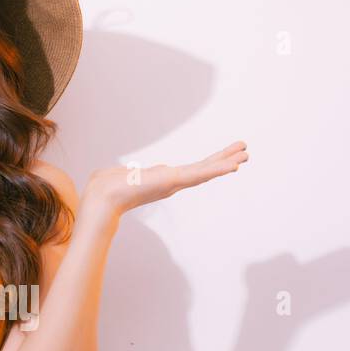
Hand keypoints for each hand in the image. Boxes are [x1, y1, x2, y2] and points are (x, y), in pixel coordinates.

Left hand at [81, 141, 248, 225]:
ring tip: (246, 155)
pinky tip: (232, 166)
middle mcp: (172, 182)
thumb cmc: (106, 188)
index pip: (191, 170)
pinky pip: (200, 174)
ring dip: (226, 163)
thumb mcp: (122, 174)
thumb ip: (127, 173)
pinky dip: (217, 170)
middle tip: (245, 151)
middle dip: (224, 160)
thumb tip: (122, 172)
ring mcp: (174, 182)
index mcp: (164, 179)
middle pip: (204, 169)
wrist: (103, 199)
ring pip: (206, 171)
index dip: (209, 164)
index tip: (224, 158)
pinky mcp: (173, 181)